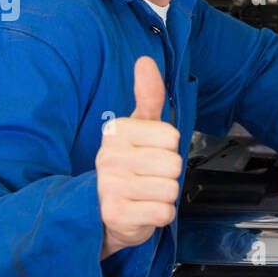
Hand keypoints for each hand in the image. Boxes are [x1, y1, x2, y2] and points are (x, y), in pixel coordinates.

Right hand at [97, 56, 183, 259]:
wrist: (103, 213)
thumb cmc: (128, 167)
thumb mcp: (139, 129)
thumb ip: (148, 97)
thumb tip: (145, 61)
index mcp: (116, 132)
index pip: (172, 137)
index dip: (168, 149)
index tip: (149, 154)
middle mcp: (109, 157)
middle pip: (174, 163)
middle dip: (168, 175)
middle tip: (148, 178)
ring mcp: (110, 187)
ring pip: (170, 188)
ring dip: (164, 196)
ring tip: (144, 194)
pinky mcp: (116, 215)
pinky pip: (163, 212)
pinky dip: (160, 215)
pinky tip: (142, 210)